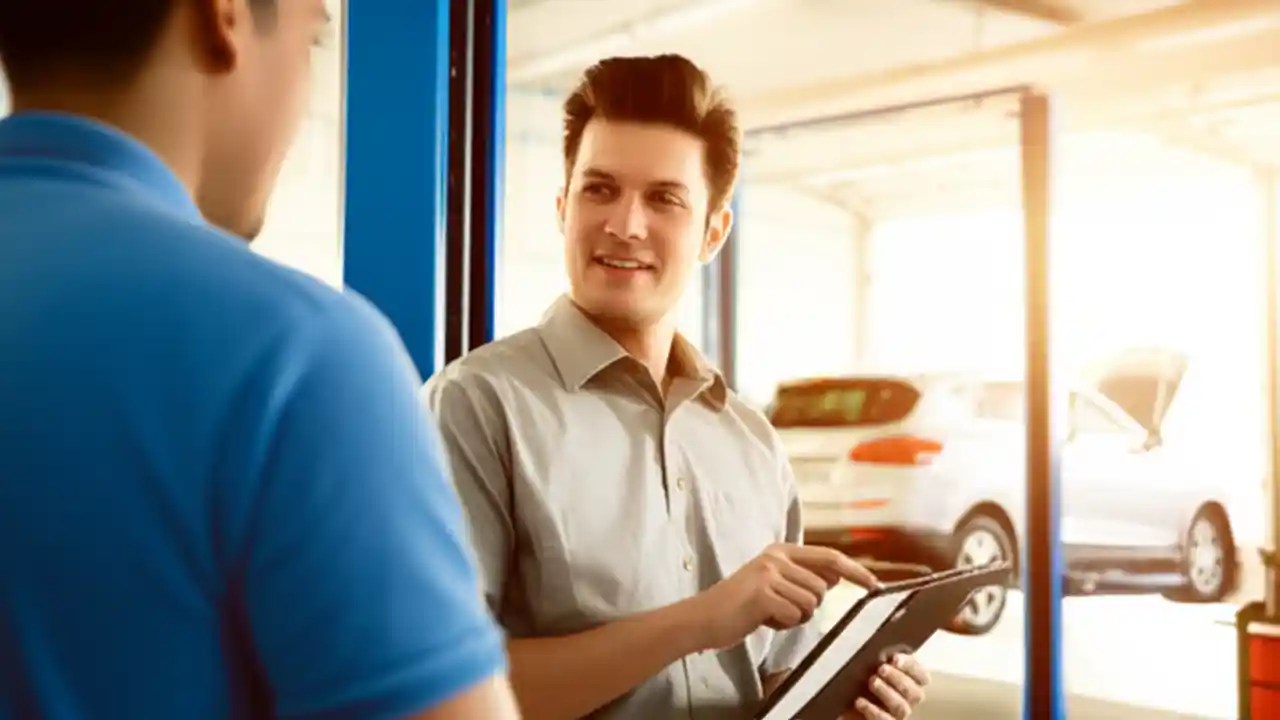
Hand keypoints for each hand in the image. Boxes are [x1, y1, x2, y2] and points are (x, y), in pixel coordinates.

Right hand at [690, 543, 879, 651]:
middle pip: (822, 586)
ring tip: (769, 614)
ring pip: (811, 602)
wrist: (704, 617)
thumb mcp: (773, 584)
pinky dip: (782, 624)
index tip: (874, 583)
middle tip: (783, 609)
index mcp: (781, 551)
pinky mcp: (763, 593)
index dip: (854, 570)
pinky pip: (795, 615)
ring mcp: (769, 573)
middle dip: (810, 605)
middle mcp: (777, 557)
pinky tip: (762, 619)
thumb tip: (834, 577)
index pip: (829, 557)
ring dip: (795, 616)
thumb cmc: (740, 605)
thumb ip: (801, 577)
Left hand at [845, 654, 929, 718]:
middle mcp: (907, 700)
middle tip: (882, 668)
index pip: (923, 677)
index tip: (895, 658)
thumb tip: (878, 642)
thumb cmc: (860, 678)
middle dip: (898, 679)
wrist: (845, 701)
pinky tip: (860, 701)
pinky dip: (873, 711)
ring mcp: (897, 715)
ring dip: (887, 693)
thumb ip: (880, 656)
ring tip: (872, 681)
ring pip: (902, 707)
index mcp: (910, 682)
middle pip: (915, 693)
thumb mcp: (870, 664)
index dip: (912, 667)